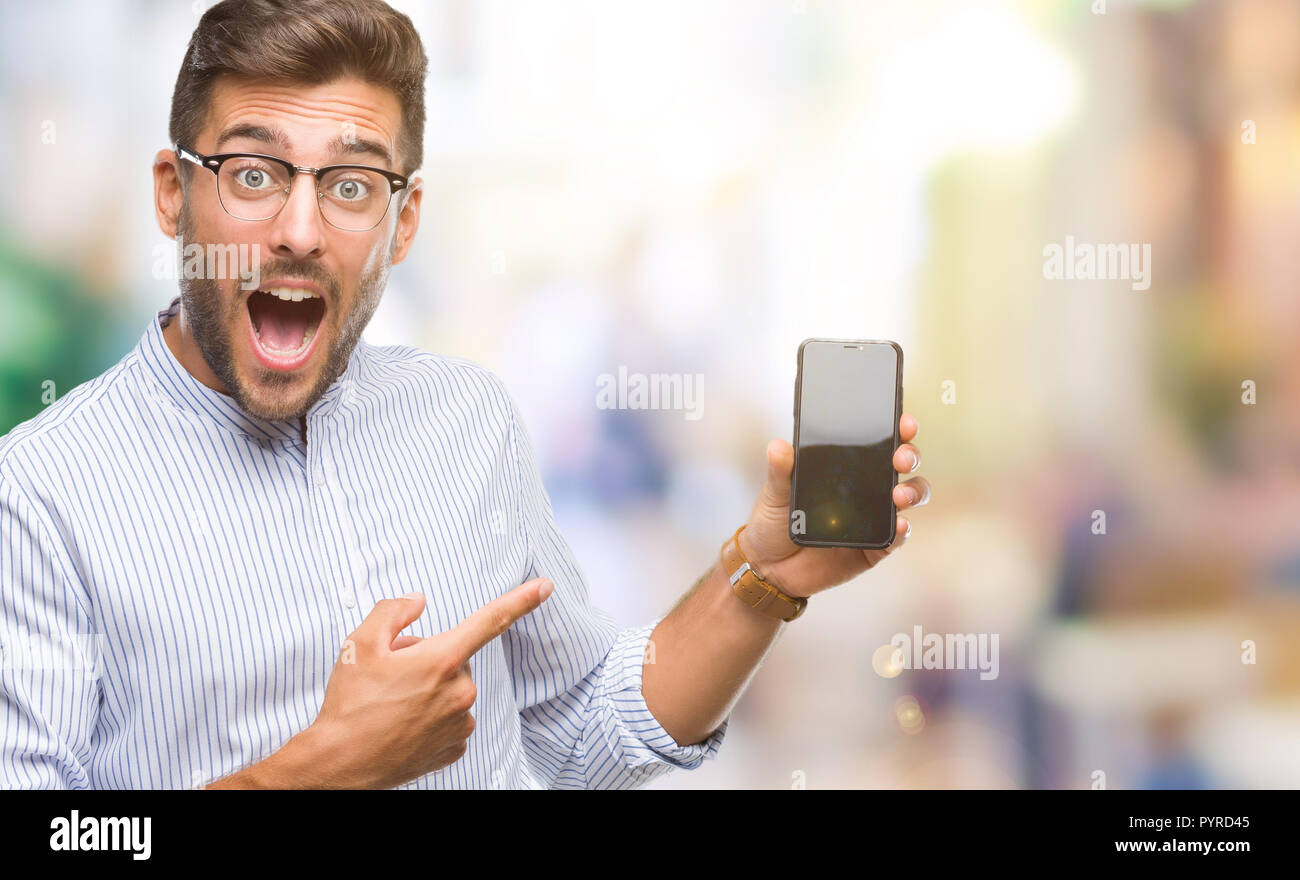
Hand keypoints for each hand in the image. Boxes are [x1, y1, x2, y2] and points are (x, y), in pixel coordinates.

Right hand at [304, 577, 553, 788]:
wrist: (340, 765)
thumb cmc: (350, 705)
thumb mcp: (360, 644)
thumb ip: (393, 611)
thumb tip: (417, 602)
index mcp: (442, 660)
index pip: (491, 620)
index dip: (521, 599)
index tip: (545, 586)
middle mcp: (460, 691)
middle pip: (454, 658)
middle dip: (429, 659)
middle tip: (393, 676)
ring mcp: (460, 722)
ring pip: (452, 689)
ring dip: (430, 689)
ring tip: (393, 704)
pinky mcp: (455, 747)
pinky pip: (451, 718)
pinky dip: (431, 717)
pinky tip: (404, 724)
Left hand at [736, 414, 927, 598]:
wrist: (769, 568)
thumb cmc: (773, 524)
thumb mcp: (774, 494)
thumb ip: (780, 472)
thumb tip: (778, 446)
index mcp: (845, 468)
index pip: (877, 442)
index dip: (896, 429)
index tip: (902, 421)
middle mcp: (866, 489)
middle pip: (901, 465)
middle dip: (909, 455)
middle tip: (900, 456)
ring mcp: (874, 518)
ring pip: (910, 497)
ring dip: (913, 491)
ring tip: (899, 494)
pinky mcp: (875, 548)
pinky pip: (897, 537)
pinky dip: (903, 530)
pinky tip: (898, 523)